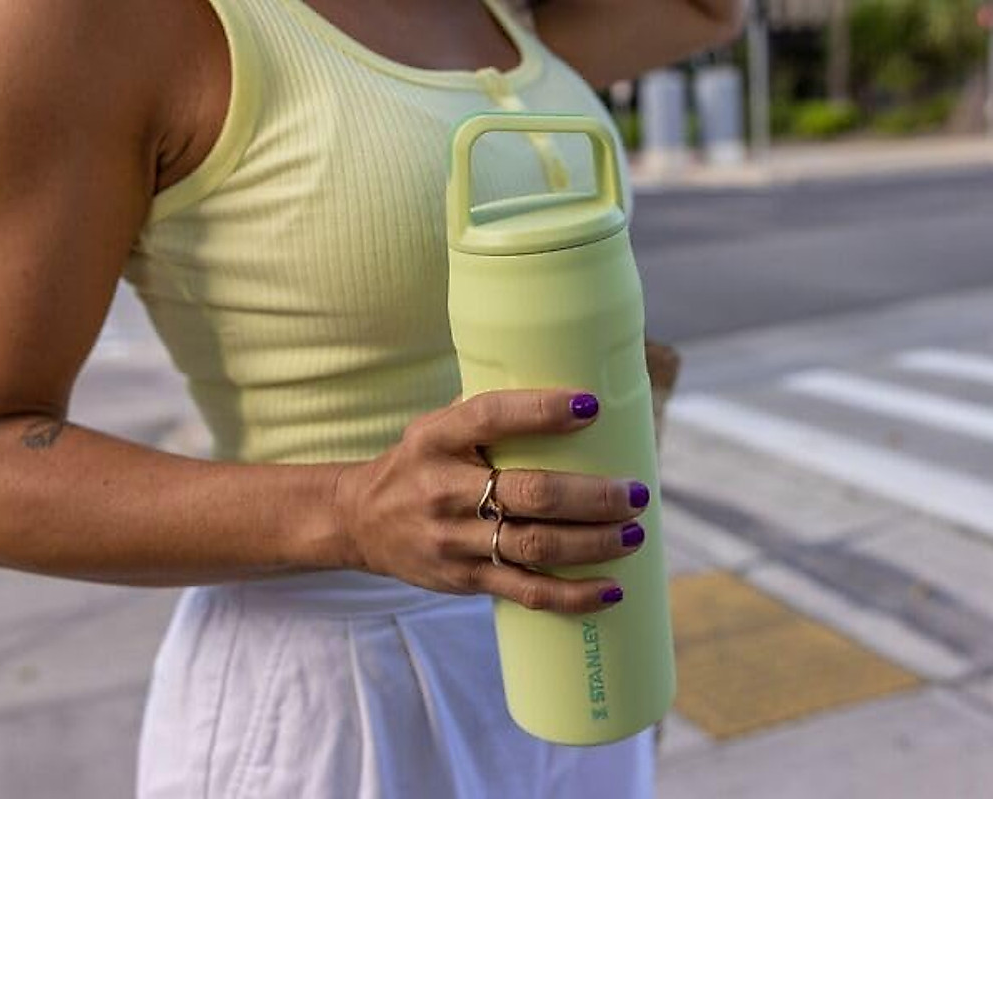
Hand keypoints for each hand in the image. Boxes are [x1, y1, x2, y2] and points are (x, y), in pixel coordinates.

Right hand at [332, 390, 650, 613]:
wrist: (358, 521)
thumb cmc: (417, 464)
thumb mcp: (434, 428)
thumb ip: (487, 415)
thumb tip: (572, 399)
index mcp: (437, 439)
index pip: (492, 416)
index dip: (542, 411)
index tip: (591, 406)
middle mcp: (443, 489)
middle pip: (530, 493)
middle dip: (592, 496)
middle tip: (634, 493)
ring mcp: (453, 539)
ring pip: (535, 545)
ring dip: (593, 543)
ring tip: (633, 533)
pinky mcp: (464, 579)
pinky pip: (526, 591)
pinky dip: (573, 594)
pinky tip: (610, 589)